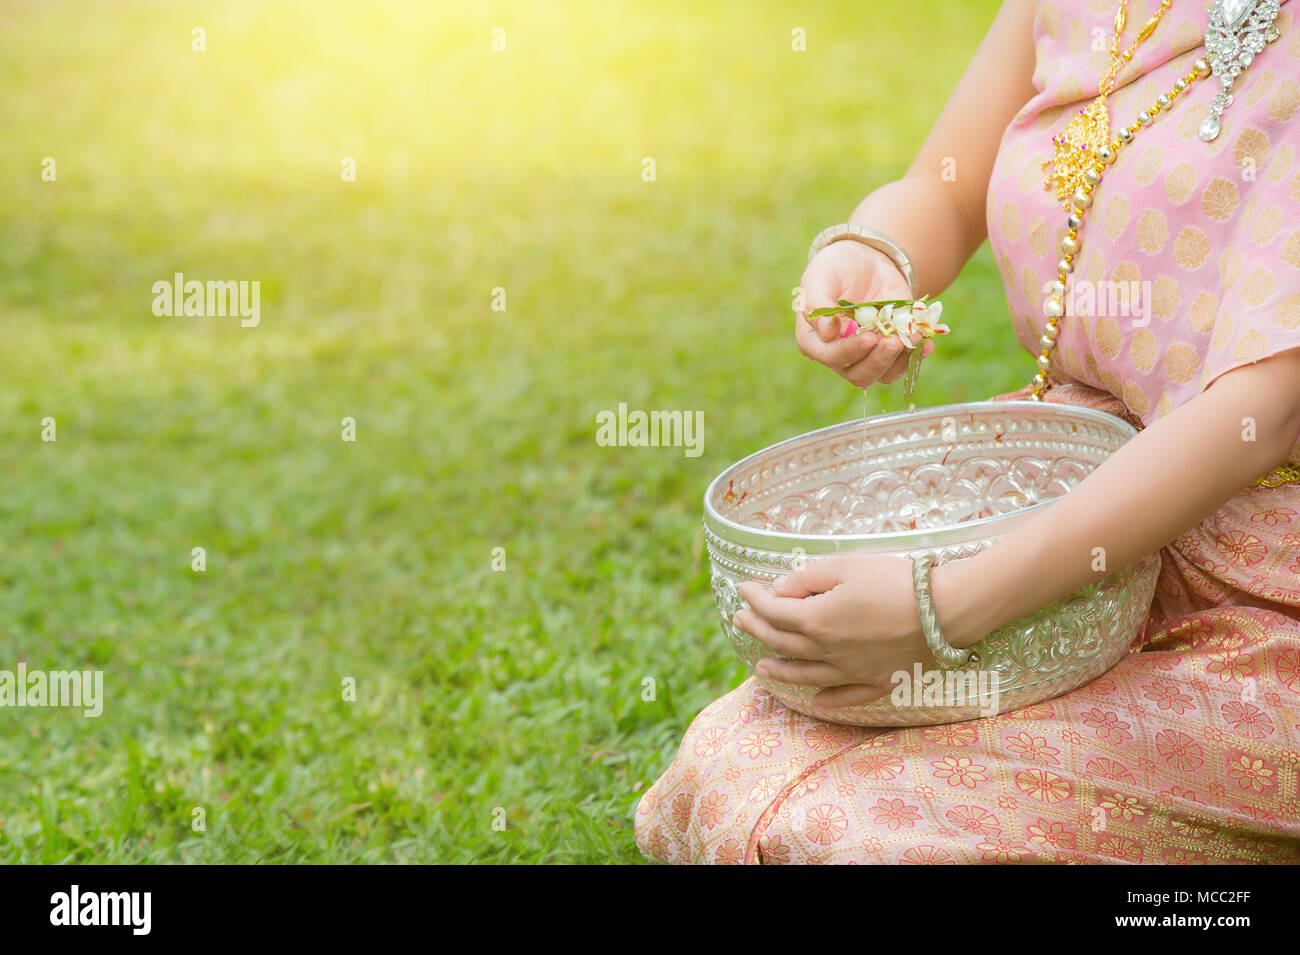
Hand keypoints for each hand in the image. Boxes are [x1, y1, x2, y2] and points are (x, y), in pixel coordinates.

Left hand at [733, 553, 929, 708]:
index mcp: (817, 620)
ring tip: (761, 667)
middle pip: (783, 644)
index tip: (743, 588)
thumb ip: (807, 577)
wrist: (945, 610)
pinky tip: (816, 701)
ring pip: (806, 676)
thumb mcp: (846, 566)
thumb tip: (780, 589)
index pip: (774, 612)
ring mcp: (852, 671)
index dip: (755, 599)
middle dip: (757, 630)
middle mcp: (828, 652)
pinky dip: (827, 700)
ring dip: (780, 671)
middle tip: (741, 621)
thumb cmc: (894, 580)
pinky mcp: (878, 681)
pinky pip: (846, 696)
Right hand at [795, 240, 933, 388]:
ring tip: (914, 337)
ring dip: (899, 360)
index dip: (849, 352)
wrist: (868, 261)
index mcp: (815, 339)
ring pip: (882, 374)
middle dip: (878, 361)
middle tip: (893, 341)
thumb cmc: (837, 266)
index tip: (868, 337)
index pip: (830, 356)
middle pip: (858, 374)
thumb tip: (826, 331)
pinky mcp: (890, 349)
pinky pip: (902, 364)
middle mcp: (840, 354)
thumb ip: (817, 301)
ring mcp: (867, 354)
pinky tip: (924, 342)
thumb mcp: (822, 275)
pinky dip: (915, 356)